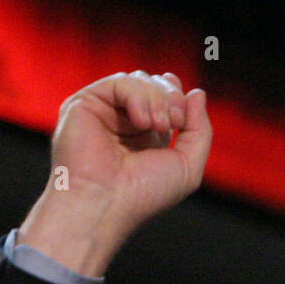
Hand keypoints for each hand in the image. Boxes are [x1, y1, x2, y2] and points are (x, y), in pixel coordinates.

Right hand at [17, 71, 211, 275]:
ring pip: (139, 79)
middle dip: (172, 98)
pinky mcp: (85, 103)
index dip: (176, 94)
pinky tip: (140, 122)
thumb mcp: (187, 167)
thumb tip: (198, 93)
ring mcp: (104, 111)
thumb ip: (199, 130)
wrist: (106, 205)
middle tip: (174, 124)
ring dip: (158, 100)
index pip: (164, 95)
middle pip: (154, 83)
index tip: (181, 117)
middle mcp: (123, 121)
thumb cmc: (143, 195)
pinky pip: (120, 81)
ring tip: (157, 127)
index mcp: (146, 134)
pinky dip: (138, 97)